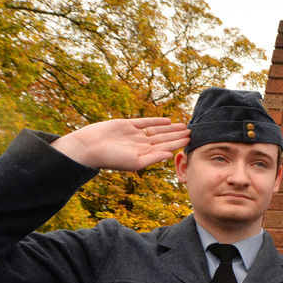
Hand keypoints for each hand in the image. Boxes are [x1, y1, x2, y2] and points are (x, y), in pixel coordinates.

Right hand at [52, 118, 189, 169]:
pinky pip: (144, 123)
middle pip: (164, 139)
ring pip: (157, 130)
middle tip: (193, 131)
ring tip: (184, 125)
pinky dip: (155, 121)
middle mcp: (141, 145)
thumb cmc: (111, 158)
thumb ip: (153, 158)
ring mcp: (134, 135)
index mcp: (144, 155)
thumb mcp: (135, 161)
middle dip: (178, 135)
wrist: (89, 147)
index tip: (191, 140)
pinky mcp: (127, 125)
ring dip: (170, 128)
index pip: (165, 148)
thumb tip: (169, 155)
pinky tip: (167, 120)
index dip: (178, 143)